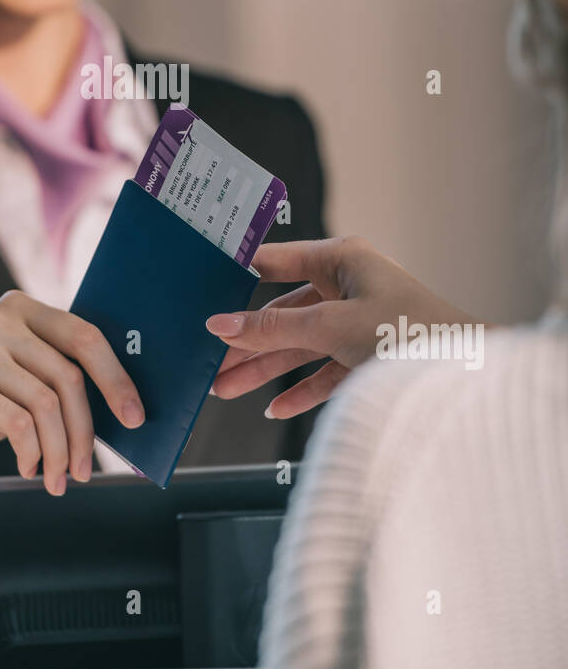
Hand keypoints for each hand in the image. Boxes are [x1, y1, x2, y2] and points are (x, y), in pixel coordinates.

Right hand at [0, 290, 143, 504]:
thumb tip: (128, 405)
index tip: (135, 418)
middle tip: (87, 470)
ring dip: (59, 451)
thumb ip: (64, 376)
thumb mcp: (27, 383)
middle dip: (85, 431)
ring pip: (45, 403)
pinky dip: (31, 453)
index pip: (84, 336)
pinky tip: (28, 468)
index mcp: (22, 307)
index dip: (116, 378)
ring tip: (58, 478)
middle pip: (67, 375)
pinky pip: (17, 422)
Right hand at [205, 237, 480, 417]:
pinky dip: (301, 389)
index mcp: (342, 260)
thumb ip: (272, 327)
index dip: (237, 273)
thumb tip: (220, 323)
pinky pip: (325, 371)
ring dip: (264, 368)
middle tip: (208, 360)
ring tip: (225, 389)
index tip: (199, 288)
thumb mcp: (330, 326)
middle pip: (283, 311)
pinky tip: (275, 408)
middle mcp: (349, 286)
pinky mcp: (369, 356)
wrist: (468, 377)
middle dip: (246, 339)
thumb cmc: (409, 333)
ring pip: (300, 345)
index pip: (275, 260)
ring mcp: (359, 322)